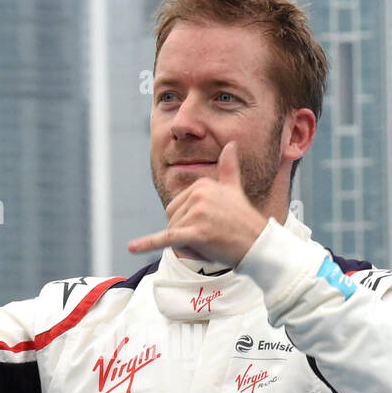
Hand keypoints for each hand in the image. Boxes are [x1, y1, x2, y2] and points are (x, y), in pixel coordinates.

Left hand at [127, 141, 268, 264]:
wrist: (258, 244)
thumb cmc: (245, 221)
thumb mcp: (235, 190)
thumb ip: (229, 168)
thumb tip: (231, 144)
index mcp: (202, 184)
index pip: (175, 208)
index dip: (189, 223)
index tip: (212, 225)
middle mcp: (198, 194)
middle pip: (172, 221)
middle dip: (187, 235)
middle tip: (213, 236)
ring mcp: (197, 213)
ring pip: (173, 235)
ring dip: (188, 246)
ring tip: (212, 244)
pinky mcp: (195, 233)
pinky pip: (167, 239)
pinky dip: (148, 244)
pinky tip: (133, 247)